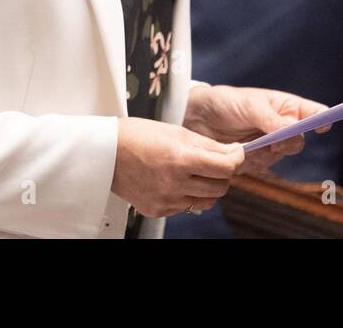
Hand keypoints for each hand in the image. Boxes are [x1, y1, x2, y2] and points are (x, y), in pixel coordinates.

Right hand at [111, 117, 243, 217]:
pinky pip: (186, 207)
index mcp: (180, 159)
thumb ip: (207, 145)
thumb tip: (233, 152)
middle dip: (224, 174)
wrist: (106, 152)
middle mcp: (174, 183)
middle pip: (221, 187)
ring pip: (207, 201)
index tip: (236, 153)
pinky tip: (176, 181)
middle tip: (216, 162)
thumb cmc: (138, 136)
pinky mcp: (158, 210)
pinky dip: (188, 195)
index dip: (237, 159)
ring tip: (196, 173)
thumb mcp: (176, 132)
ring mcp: (166, 200)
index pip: (226, 167)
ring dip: (208, 187)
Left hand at [184, 84, 330, 175]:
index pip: (313, 113)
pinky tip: (239, 151)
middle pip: (299, 140)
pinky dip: (253, 161)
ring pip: (282, 155)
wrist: (197, 119)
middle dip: (287, 142)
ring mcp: (270, 144)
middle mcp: (282, 126)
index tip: (323, 126)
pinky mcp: (257, 160)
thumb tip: (292, 130)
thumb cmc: (225, 103)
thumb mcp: (249, 106)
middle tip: (271, 141)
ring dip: (266, 152)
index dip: (322, 120)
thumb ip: (271, 119)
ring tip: (247, 143)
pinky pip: (263, 166)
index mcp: (285, 106)